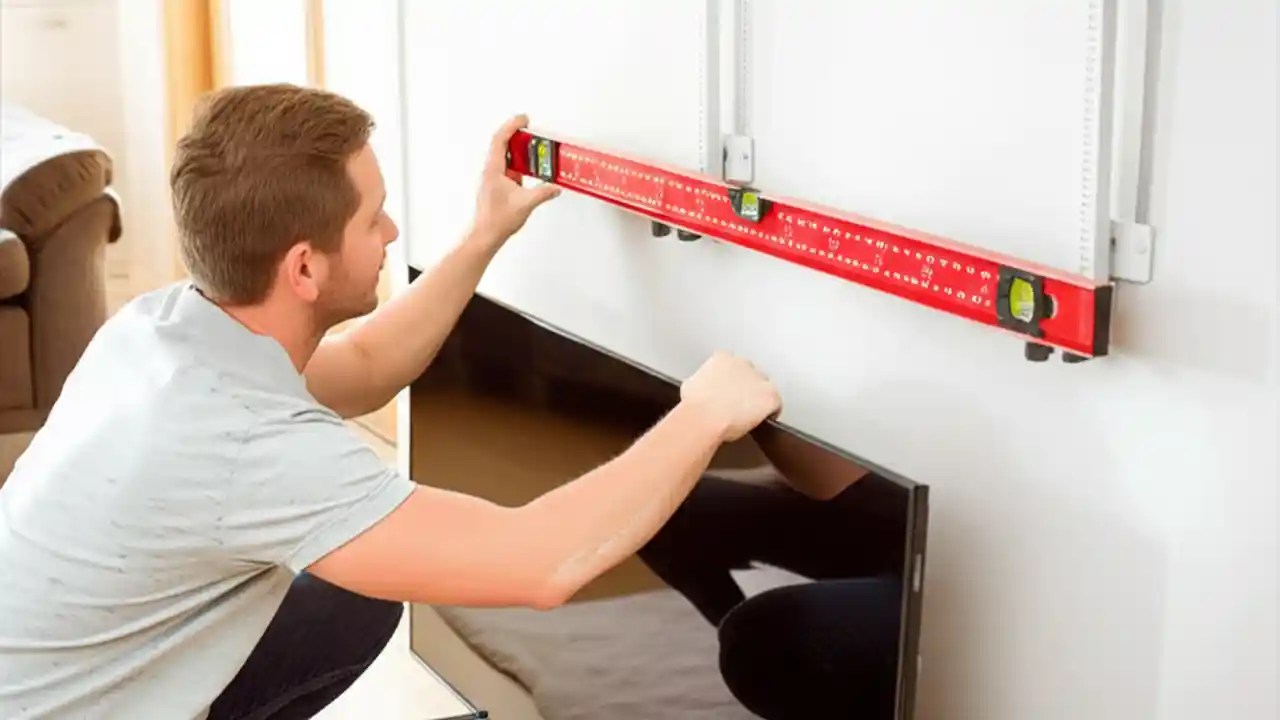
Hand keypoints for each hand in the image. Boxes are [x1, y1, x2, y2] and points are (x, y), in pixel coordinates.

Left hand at [471, 114, 561, 244]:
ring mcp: (491, 179)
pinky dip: (518, 167)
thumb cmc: (496, 220)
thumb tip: (555, 187)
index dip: (512, 125)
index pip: (500, 139)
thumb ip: (543, 193)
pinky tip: (528, 174)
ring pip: (504, 158)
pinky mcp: (494, 187)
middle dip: (517, 137)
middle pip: (501, 145)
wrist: (484, 235)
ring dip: (518, 153)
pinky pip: (507, 170)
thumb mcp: (526, 204)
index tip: (523, 119)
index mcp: (493, 169)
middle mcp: (490, 171)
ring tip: (534, 154)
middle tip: (531, 133)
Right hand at [680, 351, 781, 442]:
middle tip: (738, 404)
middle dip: (746, 387)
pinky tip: (763, 420)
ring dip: (758, 397)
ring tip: (749, 414)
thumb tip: (702, 389)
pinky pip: (776, 404)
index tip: (729, 391)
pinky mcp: (770, 396)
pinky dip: (772, 412)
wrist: (703, 418)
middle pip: (751, 374)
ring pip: (765, 386)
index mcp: (722, 358)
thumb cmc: (694, 407)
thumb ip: (702, 382)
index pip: (733, 365)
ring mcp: (758, 379)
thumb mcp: (691, 386)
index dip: (732, 380)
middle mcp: (742, 363)